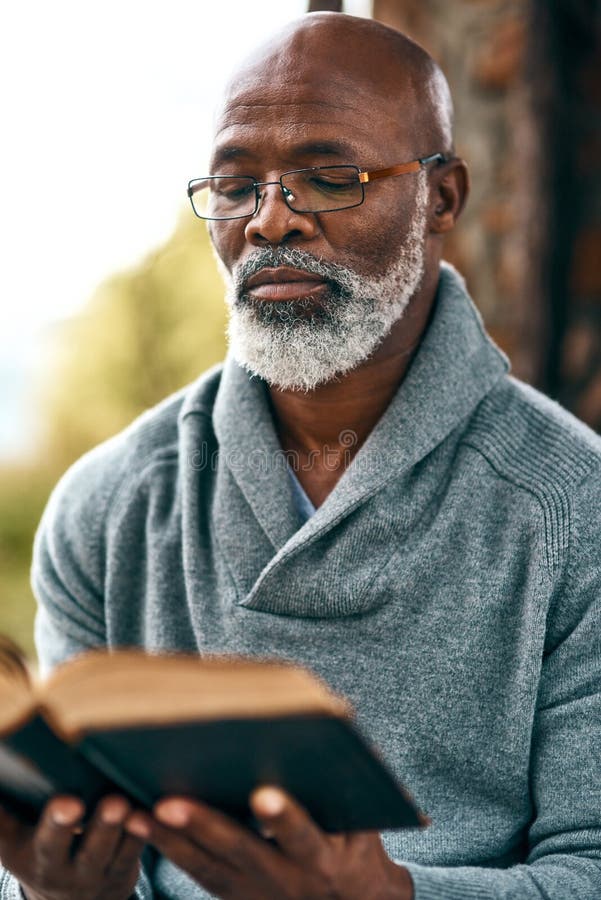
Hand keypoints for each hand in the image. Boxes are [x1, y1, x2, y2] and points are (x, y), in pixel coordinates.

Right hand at [0, 794, 144, 899]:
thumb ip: (6, 812)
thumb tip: (0, 764)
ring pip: (98, 850)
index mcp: (21, 851)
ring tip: (117, 805)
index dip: (15, 819)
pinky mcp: (119, 872)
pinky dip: (139, 834)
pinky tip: (145, 814)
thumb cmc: (45, 848)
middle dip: (60, 824)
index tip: (33, 799)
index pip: (10, 834)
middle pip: (52, 845)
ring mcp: (87, 873)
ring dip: (108, 827)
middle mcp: (51, 866)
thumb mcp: (17, 838)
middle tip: (70, 803)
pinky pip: (129, 854)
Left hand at [125, 786, 413, 899]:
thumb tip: (340, 722)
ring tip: (135, 813)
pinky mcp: (233, 897)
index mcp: (323, 858)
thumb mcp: (363, 826)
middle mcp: (285, 880)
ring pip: (206, 866)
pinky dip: (167, 849)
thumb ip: (346, 783)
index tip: (263, 795)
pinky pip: (196, 874)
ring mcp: (255, 893)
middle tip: (169, 803)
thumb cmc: (357, 855)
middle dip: (203, 827)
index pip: (303, 836)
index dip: (284, 819)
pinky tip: (138, 824)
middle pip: (239, 852)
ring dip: (169, 840)